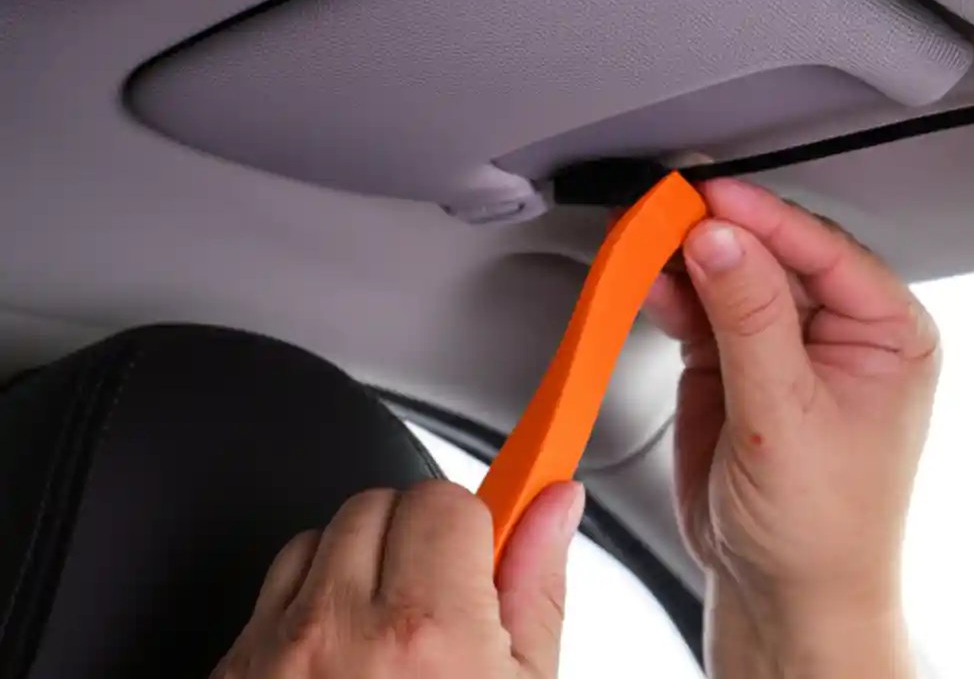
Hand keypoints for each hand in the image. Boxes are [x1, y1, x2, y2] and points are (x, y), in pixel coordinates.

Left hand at [211, 480, 583, 678]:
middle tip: (446, 598)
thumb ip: (539, 591)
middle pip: (381, 505)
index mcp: (429, 636)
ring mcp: (272, 657)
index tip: (499, 499)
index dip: (478, 524)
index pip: (449, 501)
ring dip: (359, 567)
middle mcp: (338, 635)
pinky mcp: (229, 676)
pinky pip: (269, 594)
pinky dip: (307, 607)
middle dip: (421, 539)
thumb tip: (555, 509)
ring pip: (319, 540)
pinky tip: (342, 660)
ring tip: (392, 637)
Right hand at [645, 179, 939, 677]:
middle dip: (716, 233)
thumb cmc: (822, 527)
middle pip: (771, 252)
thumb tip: (720, 238)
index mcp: (888, 331)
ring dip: (684, 259)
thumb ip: (750, 321)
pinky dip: (669, 295)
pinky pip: (698, 309)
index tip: (707, 199)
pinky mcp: (732, 362)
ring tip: (642, 245)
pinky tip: (647, 285)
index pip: (823, 249)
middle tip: (662, 216)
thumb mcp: (787, 417)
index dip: (762, 218)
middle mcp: (840, 329)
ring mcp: (782, 344)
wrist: (781, 592)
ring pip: (729, 274)